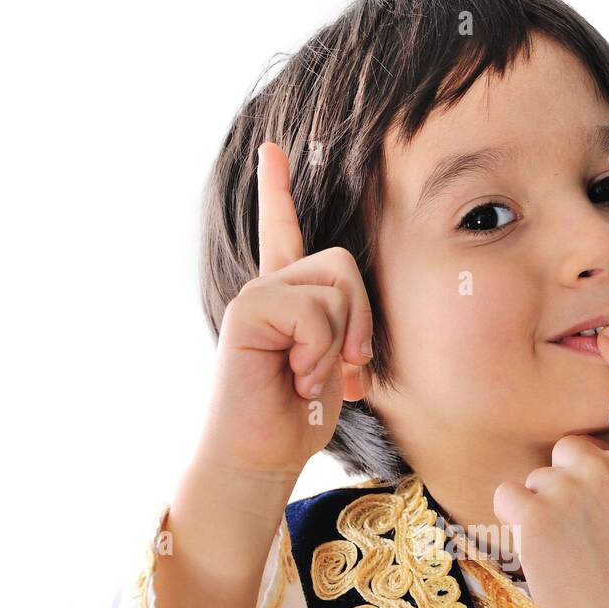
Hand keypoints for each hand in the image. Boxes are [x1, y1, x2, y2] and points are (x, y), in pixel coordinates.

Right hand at [193, 140, 375, 483]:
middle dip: (361, 320)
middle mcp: (268, 289)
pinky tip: (297, 379)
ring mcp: (256, 297)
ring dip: (339, 344)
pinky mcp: (248, 311)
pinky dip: (319, 354)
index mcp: (286, 299)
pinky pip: (314, 312)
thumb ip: (344, 331)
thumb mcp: (335, 368)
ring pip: (335, 287)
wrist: (260, 457)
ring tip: (311, 379)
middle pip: (343, 264)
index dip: (276, 193)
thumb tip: (356, 337)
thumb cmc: (296, 418)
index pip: (282, 235)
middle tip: (346, 371)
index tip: (271, 150)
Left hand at [492, 324, 608, 607]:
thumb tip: (585, 459)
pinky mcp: (532, 510)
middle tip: (587, 534)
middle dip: (568, 481)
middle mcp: (607, 466)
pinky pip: (509, 498)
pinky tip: (543, 553)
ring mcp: (568, 486)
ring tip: (570, 552)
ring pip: (536, 477)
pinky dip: (517, 524)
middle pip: (568, 449)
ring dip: (542, 509)